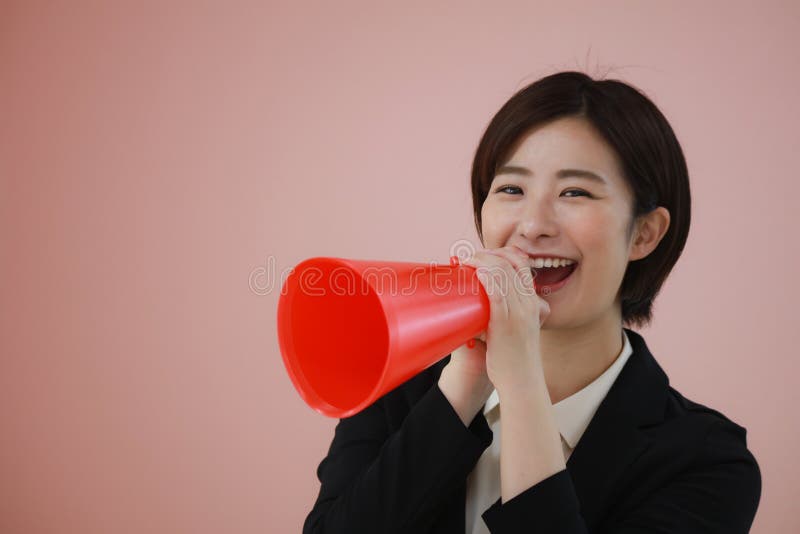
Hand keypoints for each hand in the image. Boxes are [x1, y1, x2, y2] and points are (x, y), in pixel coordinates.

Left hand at [462, 245, 549, 390]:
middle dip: (487, 254)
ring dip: (481, 261)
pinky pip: (497, 293)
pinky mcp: (505, 323)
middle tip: (468, 256)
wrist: (522, 383)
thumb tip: (486, 306)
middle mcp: (529, 304)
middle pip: (509, 265)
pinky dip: (486, 277)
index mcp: (533, 303)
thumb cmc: (516, 359)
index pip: (521, 265)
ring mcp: (518, 313)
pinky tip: (475, 271)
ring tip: (465, 260)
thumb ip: (512, 315)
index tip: (484, 254)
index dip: (502, 253)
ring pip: (501, 274)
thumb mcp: (522, 330)